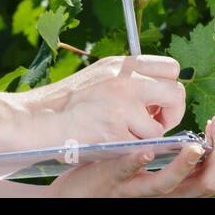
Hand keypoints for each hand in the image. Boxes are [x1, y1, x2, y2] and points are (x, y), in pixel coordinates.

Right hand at [19, 55, 186, 148]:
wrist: (38, 119)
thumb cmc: (68, 101)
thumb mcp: (100, 74)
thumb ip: (129, 77)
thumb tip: (159, 88)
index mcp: (123, 65)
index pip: (171, 68)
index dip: (169, 88)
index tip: (158, 101)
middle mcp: (125, 81)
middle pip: (176, 94)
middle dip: (172, 113)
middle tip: (156, 123)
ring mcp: (121, 107)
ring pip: (158, 128)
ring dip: (146, 137)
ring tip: (123, 134)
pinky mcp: (114, 133)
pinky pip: (139, 147)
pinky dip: (129, 149)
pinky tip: (111, 143)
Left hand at [47, 109, 214, 196]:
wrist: (78, 192)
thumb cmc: (125, 176)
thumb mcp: (165, 174)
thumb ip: (192, 169)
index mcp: (178, 187)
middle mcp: (162, 192)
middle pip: (203, 186)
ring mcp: (136, 188)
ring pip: (167, 185)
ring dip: (184, 166)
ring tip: (194, 146)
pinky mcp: (112, 178)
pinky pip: (126, 173)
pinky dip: (137, 163)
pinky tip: (147, 151)